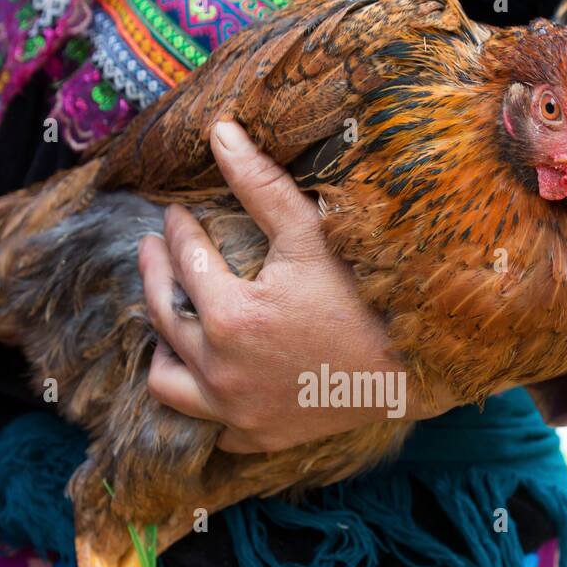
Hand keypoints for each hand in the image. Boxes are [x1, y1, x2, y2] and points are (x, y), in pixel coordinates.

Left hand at [138, 121, 453, 452]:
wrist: (413, 368)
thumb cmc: (364, 295)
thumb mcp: (310, 233)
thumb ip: (258, 183)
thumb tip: (218, 131)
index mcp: (230, 318)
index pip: (186, 261)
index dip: (177, 230)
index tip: (176, 214)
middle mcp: (222, 372)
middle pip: (163, 318)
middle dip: (155, 276)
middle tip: (154, 251)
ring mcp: (237, 411)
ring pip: (168, 383)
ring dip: (162, 350)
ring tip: (168, 323)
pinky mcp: (258, 435)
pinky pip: (208, 426)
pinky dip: (200, 402)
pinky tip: (207, 376)